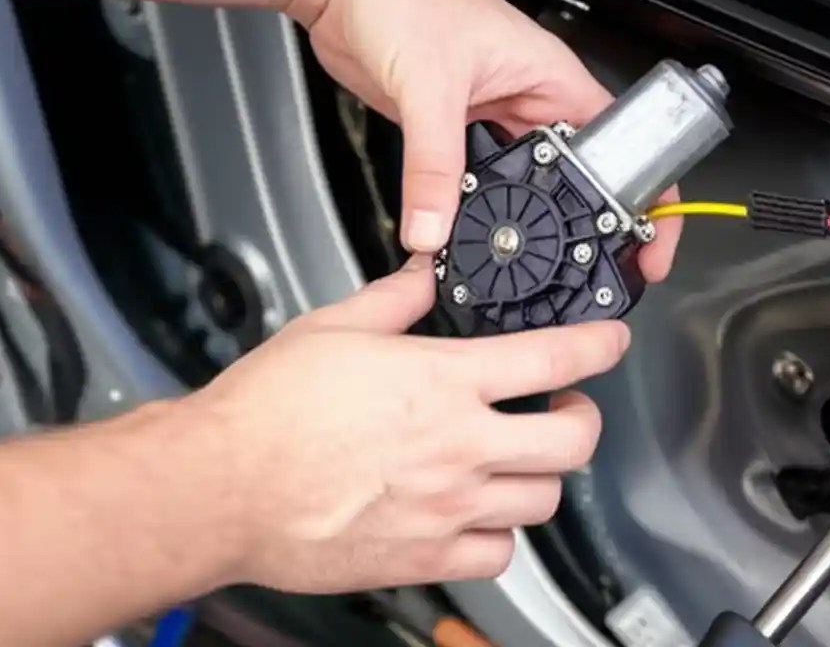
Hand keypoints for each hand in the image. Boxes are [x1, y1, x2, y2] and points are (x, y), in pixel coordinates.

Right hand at [185, 256, 629, 592]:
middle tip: (568, 409)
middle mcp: (458, 446)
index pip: (551, 358)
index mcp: (441, 381)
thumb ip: (393, 299)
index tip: (609, 342)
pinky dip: (498, 537)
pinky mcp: (424, 556)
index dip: (597, 346)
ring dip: (539, 477)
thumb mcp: (332, 328)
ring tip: (518, 462)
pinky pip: (497, 555)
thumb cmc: (265, 413)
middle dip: (584, 419)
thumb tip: (421, 272)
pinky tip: (478, 518)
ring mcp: (447, 508)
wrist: (220, 488)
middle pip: (571, 442)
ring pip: (541, 502)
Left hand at [300, 0, 681, 281]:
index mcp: (552, 80)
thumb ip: (432, 164)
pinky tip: (462, 232)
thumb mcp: (429, 86)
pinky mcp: (453, 133)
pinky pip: (474, 185)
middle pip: (574, 180)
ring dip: (515, 221)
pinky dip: (469, 212)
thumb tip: (433, 228)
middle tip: (583, 273)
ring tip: (519, 262)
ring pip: (520, 188)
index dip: (645, 198)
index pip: (622, 148)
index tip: (648, 246)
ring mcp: (491, 120)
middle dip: (579, 227)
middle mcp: (529, 103)